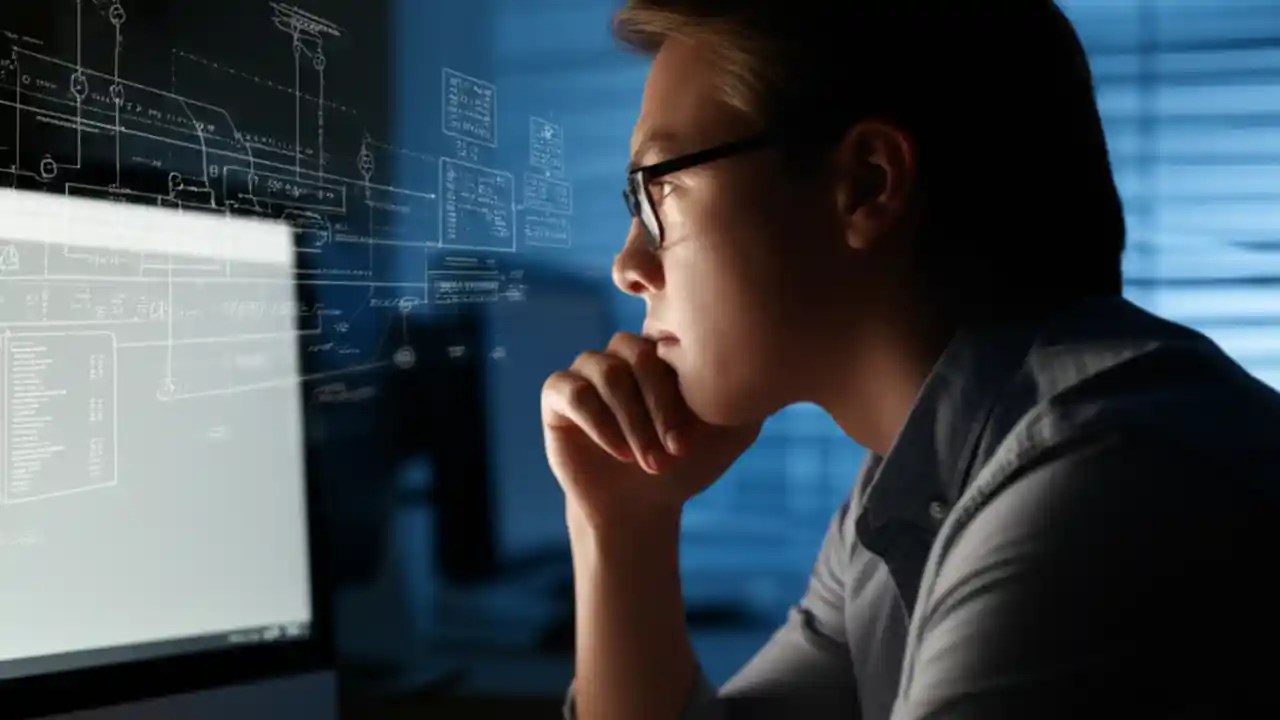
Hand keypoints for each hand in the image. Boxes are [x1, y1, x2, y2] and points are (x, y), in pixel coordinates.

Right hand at [542, 332, 761, 530]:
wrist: (643, 507)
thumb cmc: (686, 465)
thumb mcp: (731, 430)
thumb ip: (748, 393)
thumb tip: (772, 357)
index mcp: (661, 351)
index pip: (669, 338)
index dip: (683, 382)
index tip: (695, 434)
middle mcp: (622, 353)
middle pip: (635, 351)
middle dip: (659, 403)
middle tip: (677, 448)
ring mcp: (586, 371)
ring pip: (606, 371)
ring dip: (633, 420)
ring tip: (651, 460)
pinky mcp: (557, 396)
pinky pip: (572, 391)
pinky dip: (600, 422)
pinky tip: (620, 453)